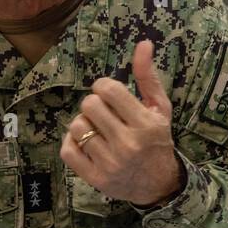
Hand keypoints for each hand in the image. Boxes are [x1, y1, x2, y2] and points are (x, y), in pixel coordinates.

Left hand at [60, 39, 183, 206]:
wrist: (158, 184)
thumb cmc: (157, 140)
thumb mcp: (159, 108)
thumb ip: (147, 76)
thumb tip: (143, 43)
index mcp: (145, 124)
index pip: (108, 89)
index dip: (104, 87)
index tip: (110, 95)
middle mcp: (127, 144)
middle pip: (89, 105)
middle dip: (94, 105)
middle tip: (105, 114)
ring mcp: (109, 163)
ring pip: (77, 126)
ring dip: (84, 124)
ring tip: (98, 130)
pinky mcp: (94, 178)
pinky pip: (67, 150)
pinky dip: (72, 143)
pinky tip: (86, 143)